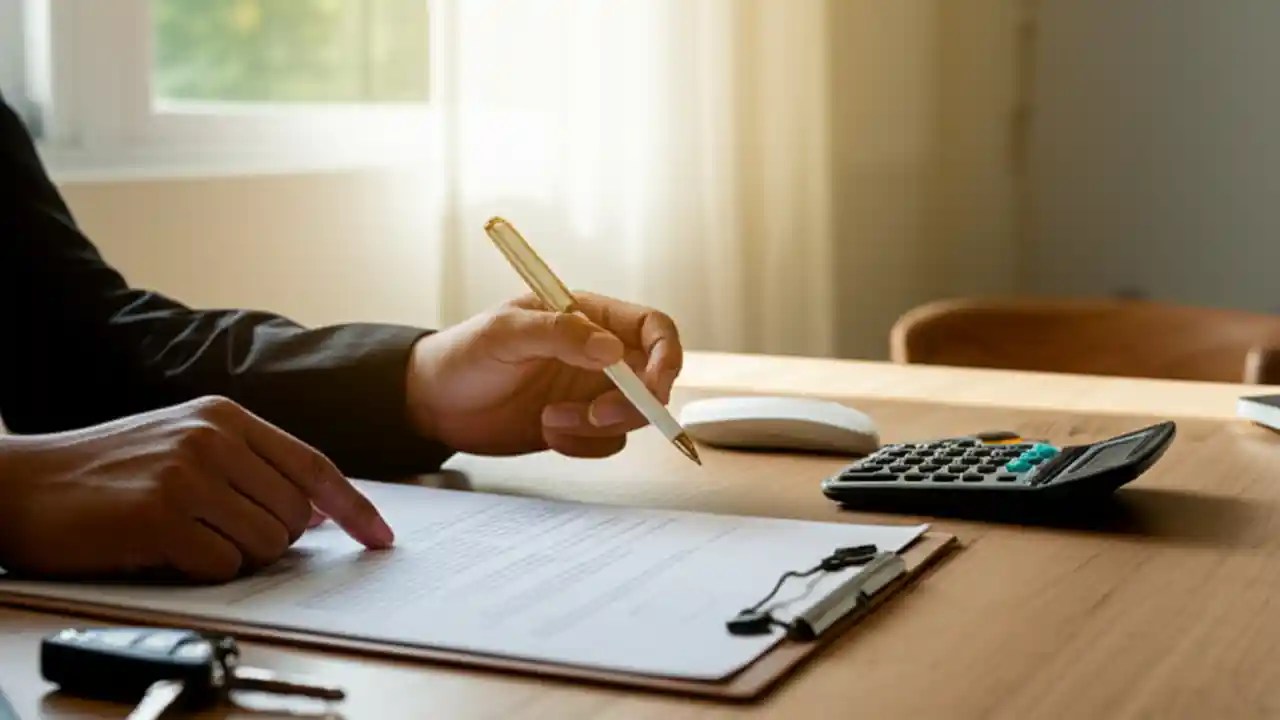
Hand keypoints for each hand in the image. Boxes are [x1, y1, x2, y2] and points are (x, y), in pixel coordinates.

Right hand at [0, 396, 392, 582]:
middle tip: (219, 533)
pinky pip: (222, 566)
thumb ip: (253, 466)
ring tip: (188, 535)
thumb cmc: (111, 470)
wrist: (25, 482)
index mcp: (227, 416)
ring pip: (267, 544)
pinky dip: (202, 570)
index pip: (315, 465)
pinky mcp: (161, 515)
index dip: (355, 507)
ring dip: (236, 557)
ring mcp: (188, 474)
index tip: (381, 538)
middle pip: (297, 514)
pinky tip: (165, 548)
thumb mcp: (187, 444)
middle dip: (273, 539)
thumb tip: (318, 511)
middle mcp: (214, 437)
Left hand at [405, 292, 682, 457]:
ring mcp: (590, 391)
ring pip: (632, 417)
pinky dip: (582, 445)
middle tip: (594, 416)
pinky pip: (606, 443)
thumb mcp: (503, 334)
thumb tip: (612, 349)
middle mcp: (598, 353)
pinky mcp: (579, 425)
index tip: (654, 387)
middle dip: (632, 405)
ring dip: (597, 428)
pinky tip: (546, 431)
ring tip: (549, 419)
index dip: (666, 356)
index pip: (652, 328)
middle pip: (651, 379)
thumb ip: (558, 334)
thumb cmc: (461, 355)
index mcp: (588, 315)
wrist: (431, 403)